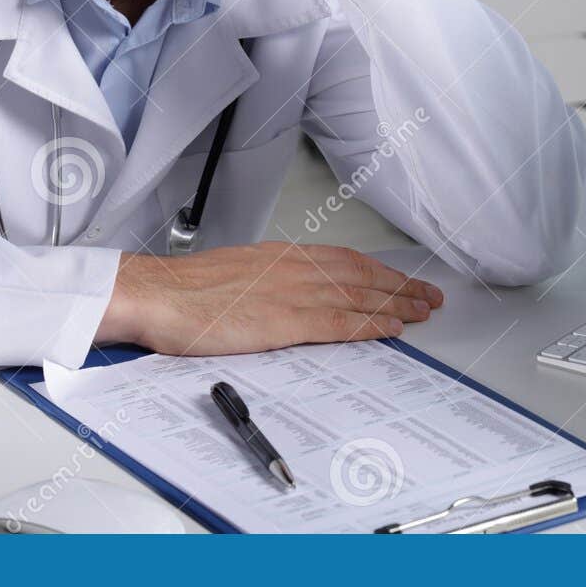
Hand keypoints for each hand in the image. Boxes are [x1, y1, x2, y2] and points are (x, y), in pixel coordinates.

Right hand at [95, 241, 443, 355]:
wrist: (155, 294)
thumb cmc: (182, 292)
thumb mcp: (233, 278)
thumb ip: (265, 286)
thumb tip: (283, 301)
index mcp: (279, 257)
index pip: (343, 260)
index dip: (377, 272)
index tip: (399, 280)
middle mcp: (293, 269)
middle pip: (361, 275)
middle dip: (400, 286)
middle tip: (429, 296)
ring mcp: (291, 293)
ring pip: (359, 296)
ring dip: (397, 304)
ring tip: (422, 312)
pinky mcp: (285, 319)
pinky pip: (340, 321)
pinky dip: (371, 324)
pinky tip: (391, 329)